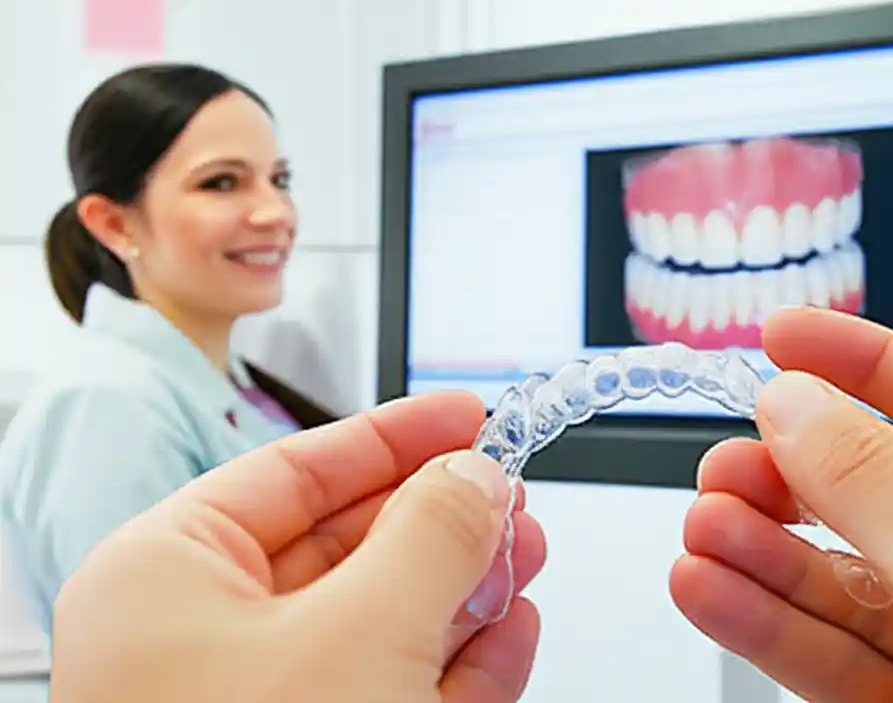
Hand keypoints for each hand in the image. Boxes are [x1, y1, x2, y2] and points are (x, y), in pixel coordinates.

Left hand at [49, 391, 545, 702]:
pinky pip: (395, 684)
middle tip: (514, 489)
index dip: (394, 435)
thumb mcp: (358, 633)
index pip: (295, 470)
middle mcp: (204, 634)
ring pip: (381, 616)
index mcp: (169, 575)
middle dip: (444, 517)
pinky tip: (510, 631)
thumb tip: (477, 474)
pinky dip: (458, 660)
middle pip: (348, 542)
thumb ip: (430, 537)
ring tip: (528, 553)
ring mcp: (261, 700)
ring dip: (463, 586)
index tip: (470, 414)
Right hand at [670, 307, 892, 701]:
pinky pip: (836, 660)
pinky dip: (769, 626)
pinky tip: (711, 589)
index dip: (865, 366)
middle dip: (798, 480)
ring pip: (849, 586)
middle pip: (887, 500)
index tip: (781, 338)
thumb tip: (797, 403)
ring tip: (702, 529)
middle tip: (726, 463)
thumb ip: (879, 488)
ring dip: (767, 555)